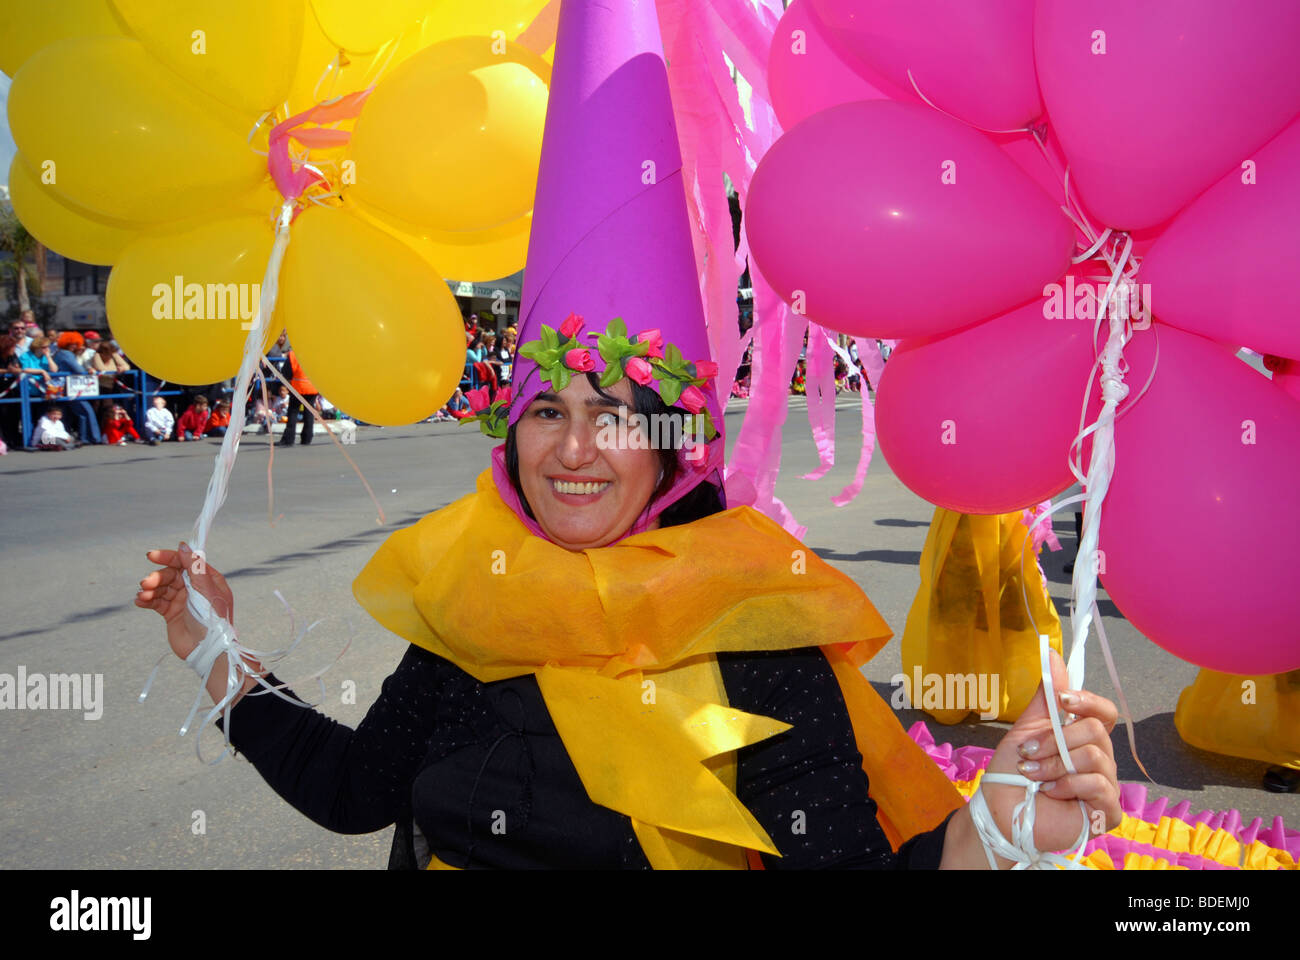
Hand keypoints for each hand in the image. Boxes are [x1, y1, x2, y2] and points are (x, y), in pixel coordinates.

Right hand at [135, 543, 234, 661]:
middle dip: (157, 577)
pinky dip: (147, 600)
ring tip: (143, 595)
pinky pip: (156, 602)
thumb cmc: (212, 619)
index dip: (168, 557)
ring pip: (161, 588)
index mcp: (207, 579)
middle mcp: (194, 588)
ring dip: (150, 589)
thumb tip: (184, 546)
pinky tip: (140, 601)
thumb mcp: (205, 589)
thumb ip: (194, 567)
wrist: (207, 650)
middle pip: (170, 575)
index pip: (185, 562)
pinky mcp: (171, 614)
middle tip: (146, 583)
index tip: (151, 556)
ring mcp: (182, 601)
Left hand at [980, 649, 1121, 861]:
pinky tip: (1050, 793)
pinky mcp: (1107, 812)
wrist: (1000, 809)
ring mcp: (1105, 786)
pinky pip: (1100, 786)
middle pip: (1096, 732)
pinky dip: (1068, 786)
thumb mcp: (1026, 728)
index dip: (1087, 702)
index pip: (1104, 712)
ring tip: (1032, 775)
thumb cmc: (1013, 771)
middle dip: (1055, 741)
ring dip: (1055, 764)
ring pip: (1095, 757)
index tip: (1062, 700)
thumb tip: (1053, 654)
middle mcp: (1099, 760)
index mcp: (1082, 738)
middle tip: (1028, 754)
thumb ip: (1045, 695)